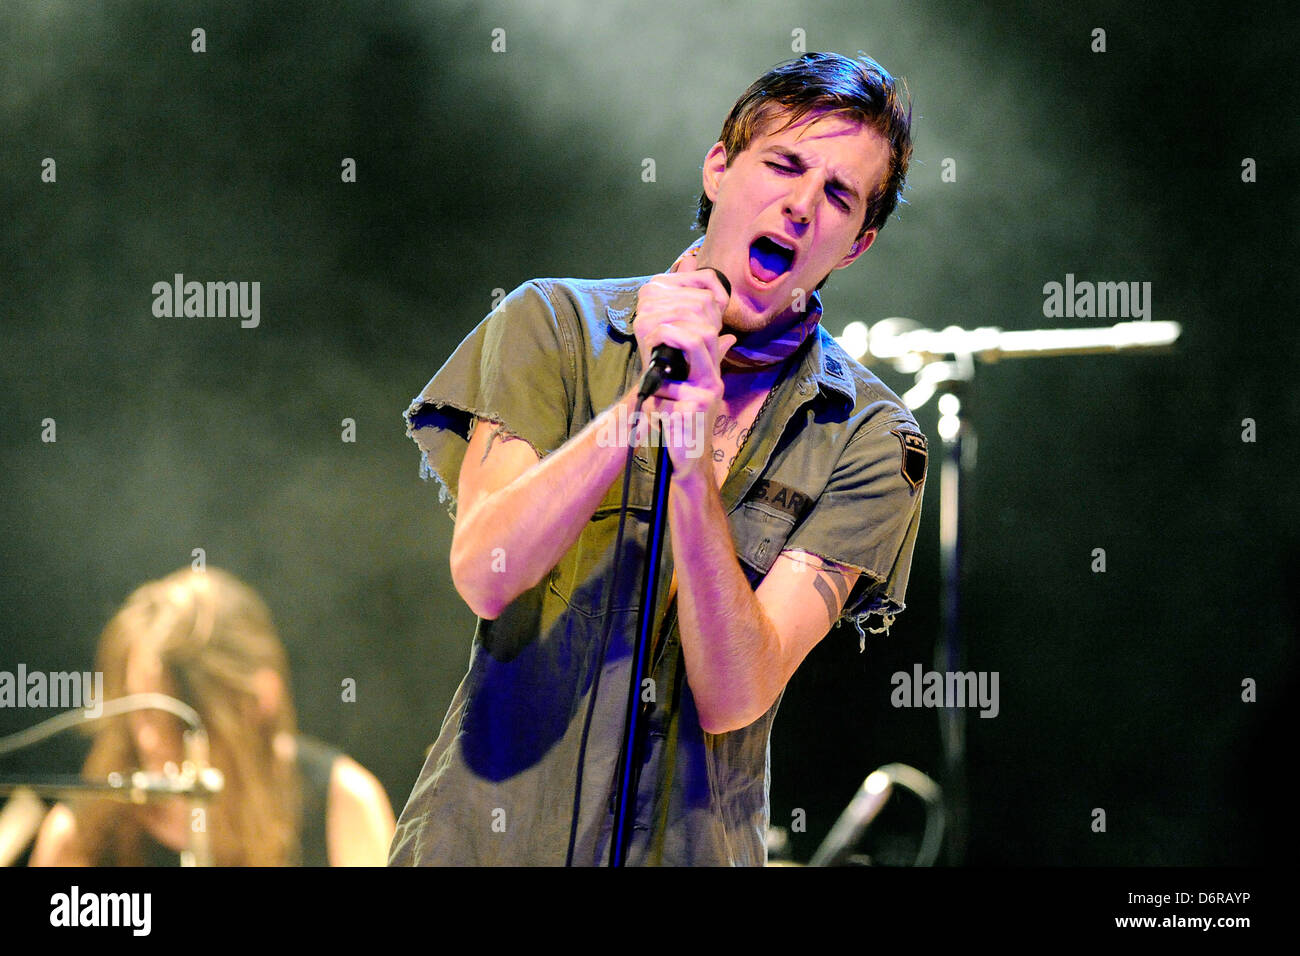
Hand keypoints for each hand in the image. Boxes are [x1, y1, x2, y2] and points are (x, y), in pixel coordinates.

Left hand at [633, 268, 736, 477]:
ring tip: (660, 409)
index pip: (708, 335)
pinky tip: (661, 422)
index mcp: (713, 374)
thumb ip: (706, 363)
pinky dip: (653, 411)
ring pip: (667, 379)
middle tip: (651, 337)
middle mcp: (713, 384)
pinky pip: (660, 402)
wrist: (690, 460)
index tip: (661, 324)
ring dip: (655, 393)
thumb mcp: (698, 391)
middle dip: (669, 333)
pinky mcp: (688, 416)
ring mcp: (702, 400)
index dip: (684, 322)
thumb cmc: (688, 422)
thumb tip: (726, 336)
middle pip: (696, 341)